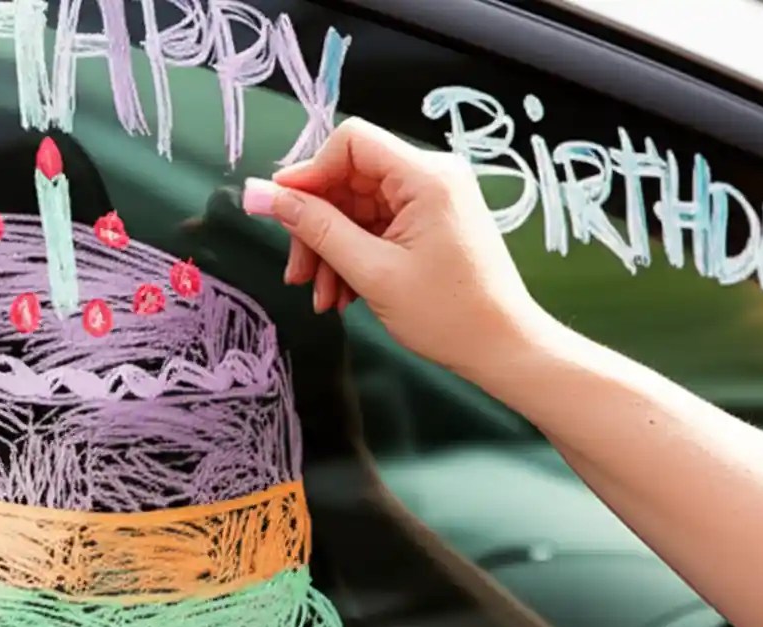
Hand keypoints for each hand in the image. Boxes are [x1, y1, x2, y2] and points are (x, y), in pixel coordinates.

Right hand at [244, 117, 546, 376]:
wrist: (503, 348)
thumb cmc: (447, 314)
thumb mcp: (371, 271)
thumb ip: (314, 228)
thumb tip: (259, 195)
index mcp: (425, 176)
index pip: (350, 142)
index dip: (309, 174)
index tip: (281, 214)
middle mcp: (431, 176)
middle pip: (349, 179)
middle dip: (316, 226)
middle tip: (298, 274)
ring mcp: (433, 199)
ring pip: (358, 208)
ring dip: (331, 250)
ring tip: (322, 298)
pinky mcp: (431, 222)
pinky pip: (377, 226)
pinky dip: (354, 257)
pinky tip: (343, 295)